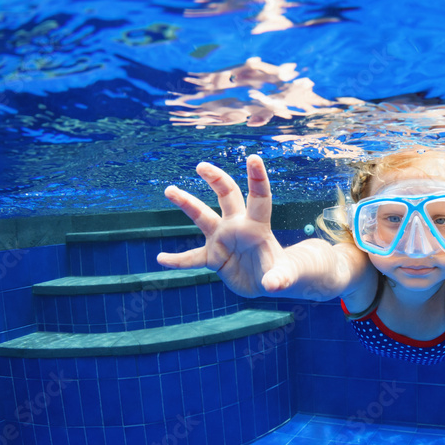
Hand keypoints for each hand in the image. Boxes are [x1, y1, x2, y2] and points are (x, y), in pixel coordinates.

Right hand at [156, 156, 295, 296]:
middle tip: (201, 166)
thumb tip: (272, 286)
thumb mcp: (283, 277)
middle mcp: (237, 226)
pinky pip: (192, 258)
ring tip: (170, 190)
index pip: (259, 197)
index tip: (253, 157)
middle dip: (216, 179)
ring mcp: (222, 239)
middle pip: (227, 195)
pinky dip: (178, 260)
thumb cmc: (280, 272)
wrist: (268, 282)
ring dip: (187, 203)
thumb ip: (279, 279)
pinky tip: (162, 259)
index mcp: (257, 226)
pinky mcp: (213, 257)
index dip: (257, 178)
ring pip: (202, 216)